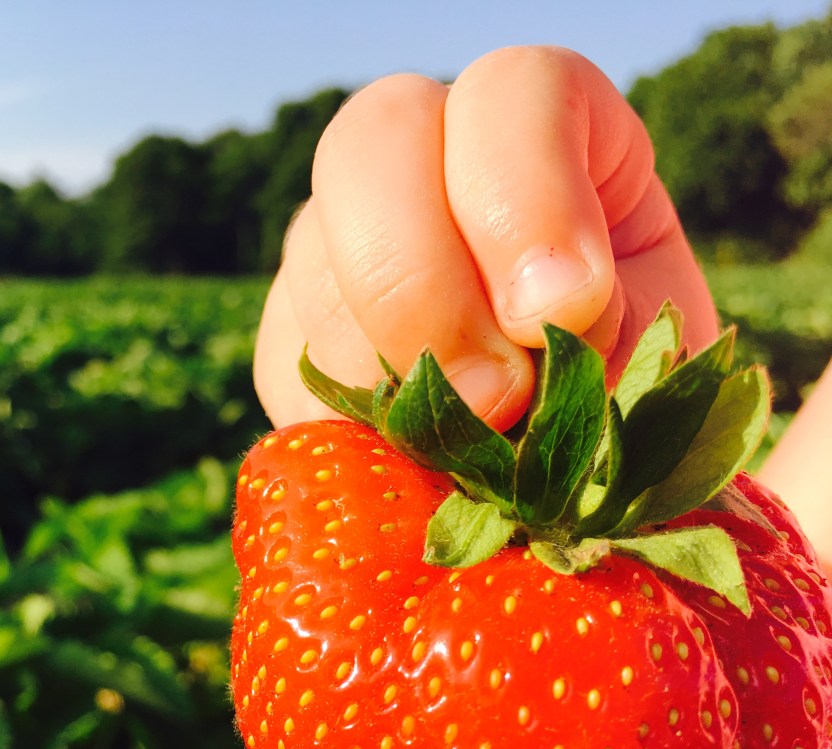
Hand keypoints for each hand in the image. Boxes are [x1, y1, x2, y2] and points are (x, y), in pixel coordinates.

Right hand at [254, 45, 718, 430]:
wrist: (564, 437)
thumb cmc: (622, 367)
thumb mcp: (645, 341)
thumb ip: (597, 328)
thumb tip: (504, 361)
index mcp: (535, 133)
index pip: (509, 96)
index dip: (527, 199)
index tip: (565, 311)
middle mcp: (417, 162)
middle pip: (372, 149)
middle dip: (426, 281)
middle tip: (493, 397)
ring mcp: (335, 242)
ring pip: (318, 271)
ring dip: (388, 376)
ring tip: (465, 455)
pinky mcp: (291, 336)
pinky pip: (291, 372)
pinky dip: (349, 428)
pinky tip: (410, 465)